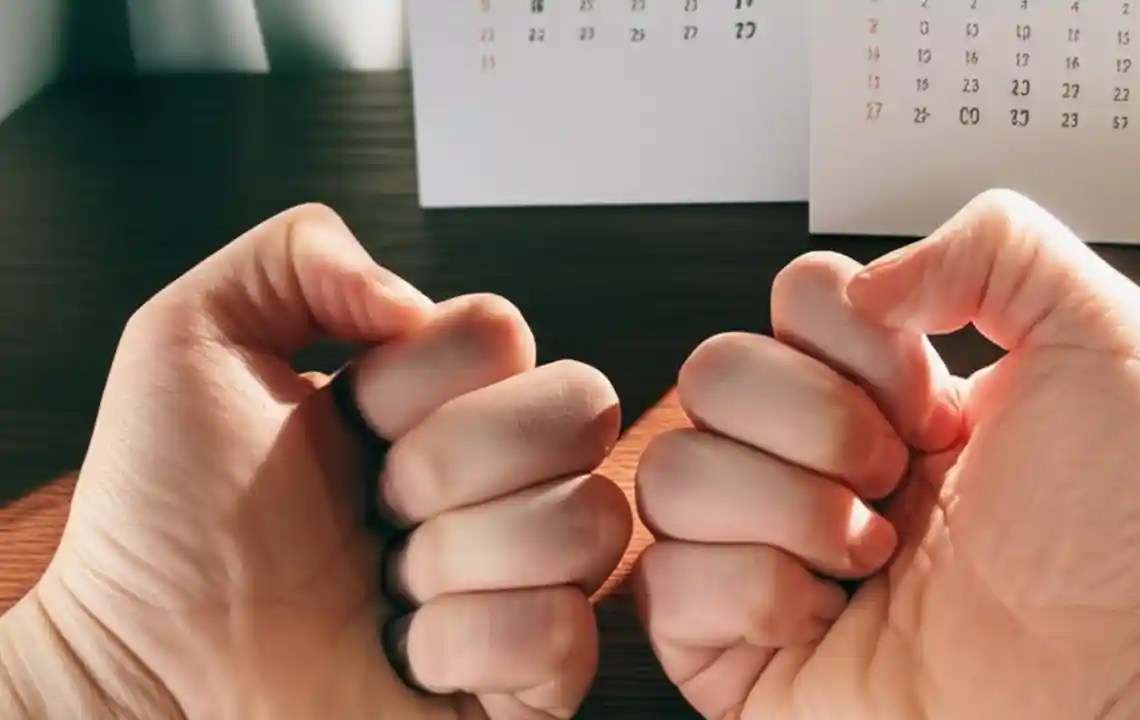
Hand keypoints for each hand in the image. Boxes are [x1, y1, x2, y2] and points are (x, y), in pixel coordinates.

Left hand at [0, 204, 630, 718]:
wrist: (149, 675)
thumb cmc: (159, 526)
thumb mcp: (188, 343)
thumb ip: (296, 255)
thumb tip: (410, 297)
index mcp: (436, 399)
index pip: (505, 332)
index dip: (417, 380)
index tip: (346, 425)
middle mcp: (496, 478)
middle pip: (581, 407)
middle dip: (451, 461)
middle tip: (373, 509)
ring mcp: (523, 574)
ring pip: (589, 520)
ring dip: (458, 560)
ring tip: (386, 590)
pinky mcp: (531, 675)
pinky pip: (565, 634)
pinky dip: (466, 645)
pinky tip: (408, 653)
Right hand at [634, 190, 1139, 718]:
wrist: (1117, 692)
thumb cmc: (1124, 543)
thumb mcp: (1105, 344)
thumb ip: (997, 244)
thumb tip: (865, 283)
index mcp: (883, 395)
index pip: (793, 300)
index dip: (858, 343)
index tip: (938, 408)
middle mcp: (813, 465)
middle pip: (711, 371)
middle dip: (814, 421)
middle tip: (898, 478)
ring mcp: (765, 552)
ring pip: (671, 470)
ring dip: (783, 507)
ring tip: (869, 552)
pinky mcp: (731, 644)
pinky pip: (664, 579)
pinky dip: (753, 591)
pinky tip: (826, 614)